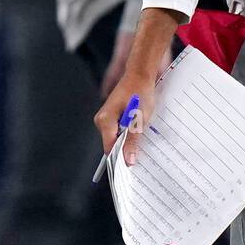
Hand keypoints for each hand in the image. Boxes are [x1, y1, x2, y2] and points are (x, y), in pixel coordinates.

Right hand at [94, 8, 179, 165]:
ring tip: (143, 144)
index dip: (119, 160)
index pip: (109, 150)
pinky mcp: (115, 117)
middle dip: (126, 152)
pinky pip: (121, 132)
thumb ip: (133, 140)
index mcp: (104, 121)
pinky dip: (131, 135)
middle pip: (113, 146)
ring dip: (130, 142)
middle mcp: (102, 121)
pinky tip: (141, 135)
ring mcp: (108, 119)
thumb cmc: (141, 92)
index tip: (131, 172)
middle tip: (141, 159)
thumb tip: (128, 161)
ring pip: (118, 139)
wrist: (142, 73)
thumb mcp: (140, 118)